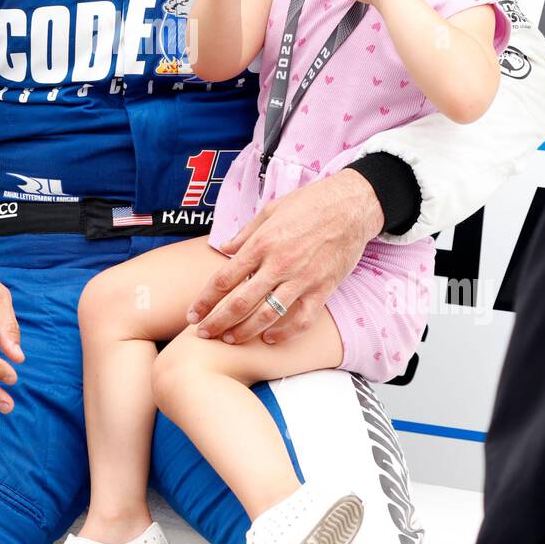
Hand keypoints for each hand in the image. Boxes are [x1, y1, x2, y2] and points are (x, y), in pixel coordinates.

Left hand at [188, 170, 383, 340]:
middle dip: (217, 322)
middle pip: (240, 302)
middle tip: (204, 334)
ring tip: (231, 340)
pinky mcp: (322, 289)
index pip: (224, 279)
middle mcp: (278, 264)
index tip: (193, 314)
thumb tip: (224, 249)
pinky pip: (301, 319)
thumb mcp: (270, 210)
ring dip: (245, 331)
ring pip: (267, 315)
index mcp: (262, 244)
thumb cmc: (309, 203)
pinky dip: (285, 334)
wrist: (351, 206)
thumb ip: (245, 233)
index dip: (205, 300)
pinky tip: (270, 339)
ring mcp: (301, 279)